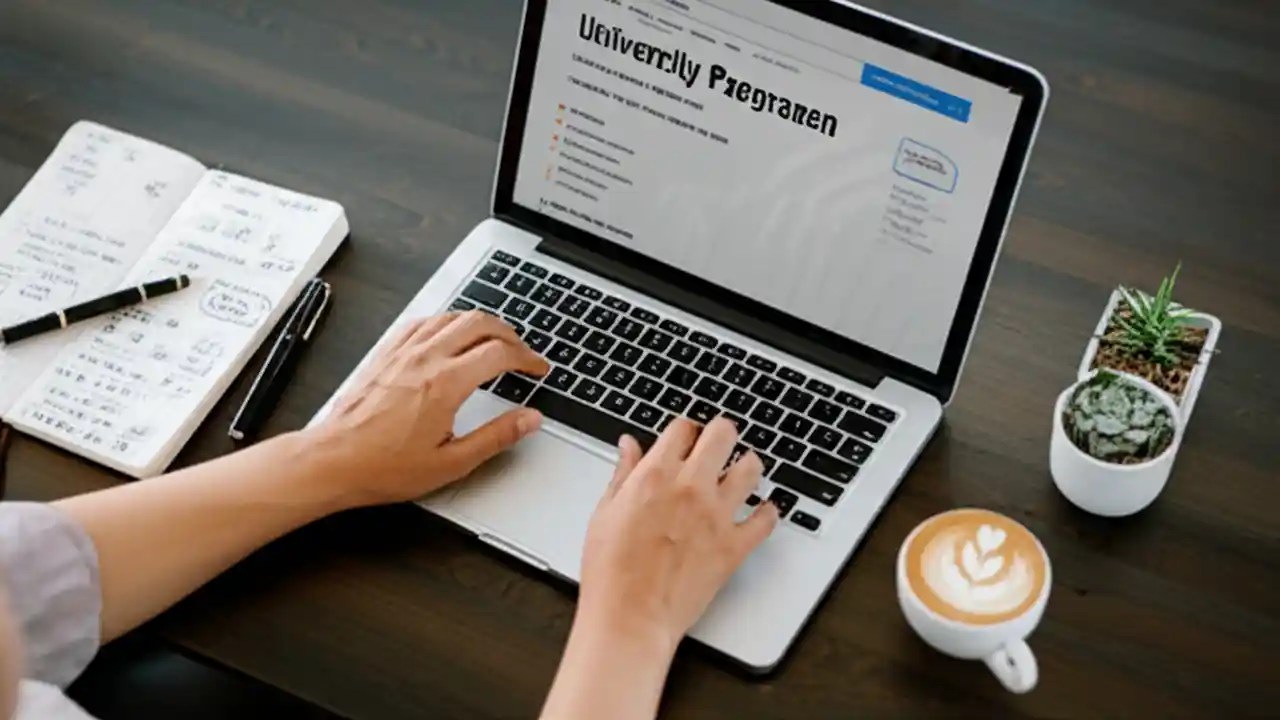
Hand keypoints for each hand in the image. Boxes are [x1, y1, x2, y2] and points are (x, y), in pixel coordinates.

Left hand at [309, 311, 548, 507]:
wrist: (333, 461)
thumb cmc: (383, 466)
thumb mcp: (452, 463)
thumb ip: (497, 437)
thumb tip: (529, 420)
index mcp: (446, 384)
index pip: (500, 353)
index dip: (527, 358)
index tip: (537, 368)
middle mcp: (425, 359)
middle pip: (479, 323)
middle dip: (509, 333)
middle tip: (521, 351)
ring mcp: (403, 352)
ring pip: (451, 316)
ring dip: (479, 322)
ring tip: (493, 338)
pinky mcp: (385, 354)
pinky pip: (421, 322)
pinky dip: (445, 321)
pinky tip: (448, 333)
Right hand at [578, 417, 779, 651]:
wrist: (630, 617)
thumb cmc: (611, 572)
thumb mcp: (605, 513)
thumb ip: (622, 474)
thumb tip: (629, 445)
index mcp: (655, 476)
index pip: (683, 427)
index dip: (685, 430)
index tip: (686, 438)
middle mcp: (690, 488)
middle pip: (723, 433)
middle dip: (721, 433)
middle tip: (719, 443)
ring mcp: (717, 516)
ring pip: (751, 468)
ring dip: (747, 466)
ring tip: (741, 472)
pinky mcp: (735, 547)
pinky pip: (767, 519)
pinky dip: (767, 513)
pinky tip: (760, 512)